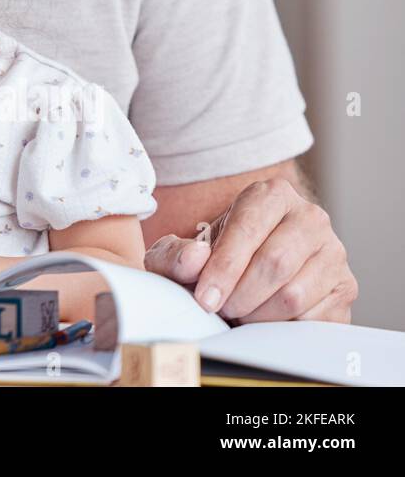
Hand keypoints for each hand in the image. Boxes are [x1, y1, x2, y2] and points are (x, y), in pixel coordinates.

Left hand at [144, 178, 356, 322]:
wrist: (255, 263)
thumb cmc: (220, 254)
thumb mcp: (187, 249)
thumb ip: (176, 254)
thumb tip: (193, 260)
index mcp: (271, 195)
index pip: (247, 230)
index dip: (223, 269)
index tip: (204, 298)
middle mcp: (309, 217)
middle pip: (274, 263)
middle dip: (240, 294)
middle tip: (222, 309)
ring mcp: (333, 252)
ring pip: (294, 294)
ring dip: (259, 314)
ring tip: (241, 313)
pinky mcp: (346, 287)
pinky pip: (314, 318)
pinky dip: (283, 327)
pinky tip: (266, 319)